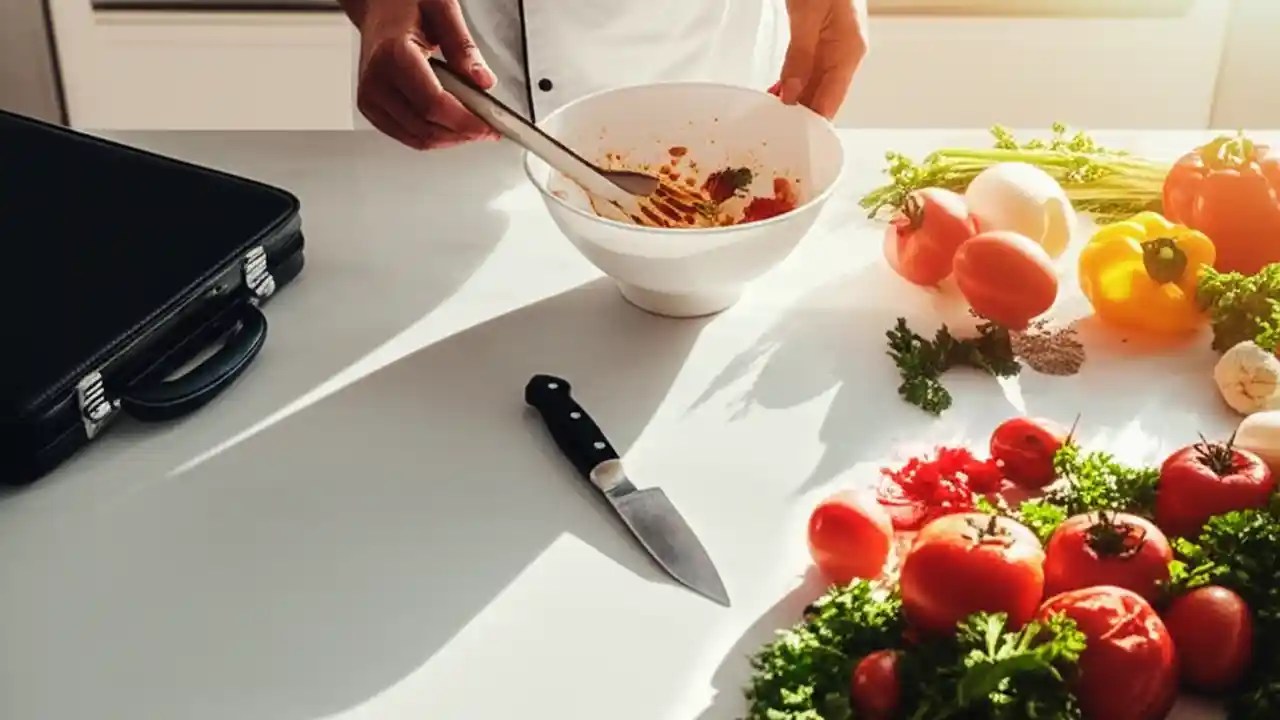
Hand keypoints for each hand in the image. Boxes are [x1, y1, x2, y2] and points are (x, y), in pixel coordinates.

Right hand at [352, 0, 499, 149]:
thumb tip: (483, 82)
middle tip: (489, 127)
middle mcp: (377, 81)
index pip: (433, 105)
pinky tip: (451, 126)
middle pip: (426, 127)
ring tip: (473, 125)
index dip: (465, 122)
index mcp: (393, 55)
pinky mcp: (371, 108)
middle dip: (463, 133)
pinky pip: (408, 136)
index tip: (491, 126)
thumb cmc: (403, 4)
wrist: (376, 6)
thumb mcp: (442, 10)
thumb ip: (464, 47)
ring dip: (450, 139)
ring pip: (418, 138)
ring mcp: (370, 98)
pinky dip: (434, 137)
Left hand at [775, 0, 868, 118]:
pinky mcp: (819, 41)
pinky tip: (776, 92)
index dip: (814, 122)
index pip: (832, 100)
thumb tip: (791, 94)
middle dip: (799, 114)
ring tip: (771, 113)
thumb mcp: (807, 17)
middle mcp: (844, 55)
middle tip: (776, 128)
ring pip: (812, 86)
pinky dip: (790, 83)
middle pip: (821, 96)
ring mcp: (832, 48)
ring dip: (793, 99)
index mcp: (849, 52)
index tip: (794, 137)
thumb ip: (799, 55)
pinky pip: (806, 70)